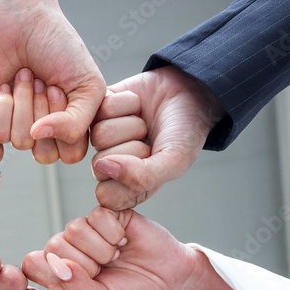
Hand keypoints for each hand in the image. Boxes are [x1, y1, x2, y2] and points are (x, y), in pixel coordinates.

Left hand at [0, 0, 104, 162]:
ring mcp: (17, 126)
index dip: (69, 124)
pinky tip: (7, 83)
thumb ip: (78, 124)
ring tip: (27, 76)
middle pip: (45, 152)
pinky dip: (4, 104)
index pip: (71, 154)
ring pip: (21, 140)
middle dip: (46, 112)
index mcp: (73, 127)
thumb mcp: (88, 86)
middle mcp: (45, 132)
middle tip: (45, 82)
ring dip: (25, 102)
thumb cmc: (60, 47)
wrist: (22, 18)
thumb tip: (39, 137)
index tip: (67, 89)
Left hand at [23, 207, 236, 289]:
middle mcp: (71, 249)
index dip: (51, 271)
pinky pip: (97, 215)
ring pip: (75, 229)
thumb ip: (77, 289)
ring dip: (102, 248)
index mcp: (62, 273)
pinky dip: (114, 232)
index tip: (79, 281)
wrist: (172, 280)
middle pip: (54, 245)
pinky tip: (125, 240)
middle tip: (107, 269)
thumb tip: (58, 266)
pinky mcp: (108, 213)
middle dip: (85, 263)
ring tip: (117, 255)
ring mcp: (89, 230)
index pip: (34, 263)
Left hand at [90, 65, 224, 209]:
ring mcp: (102, 135)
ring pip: (100, 134)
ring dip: (131, 124)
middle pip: (99, 164)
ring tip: (146, 123)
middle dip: (132, 148)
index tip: (150, 165)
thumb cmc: (184, 131)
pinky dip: (127, 103)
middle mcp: (110, 163)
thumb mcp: (175, 161)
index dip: (127, 179)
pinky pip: (103, 108)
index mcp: (127, 185)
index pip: (106, 196)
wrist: (190, 93)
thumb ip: (143, 176)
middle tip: (151, 140)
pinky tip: (138, 106)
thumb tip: (103, 167)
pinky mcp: (99, 108)